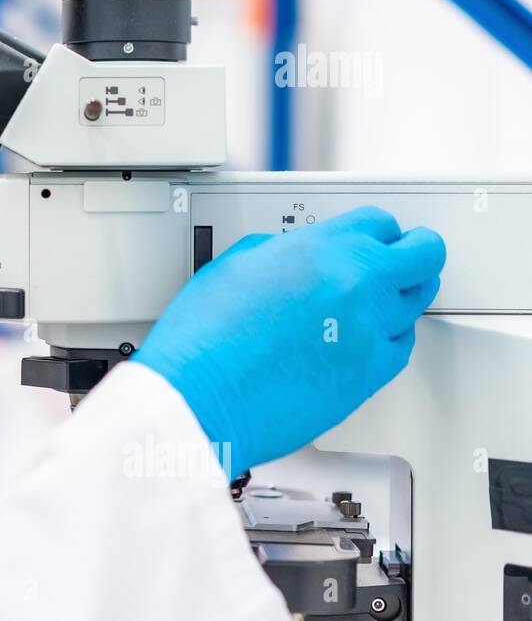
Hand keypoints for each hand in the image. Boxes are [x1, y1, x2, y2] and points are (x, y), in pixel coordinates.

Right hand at [132, 206, 445, 478]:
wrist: (199, 396)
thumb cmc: (202, 341)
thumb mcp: (232, 267)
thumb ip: (277, 252)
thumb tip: (293, 256)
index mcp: (317, 248)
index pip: (379, 224)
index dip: (378, 233)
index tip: (378, 241)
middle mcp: (352, 282)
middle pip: (423, 257)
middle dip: (417, 256)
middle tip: (409, 261)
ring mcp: (367, 328)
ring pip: (415, 304)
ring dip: (400, 300)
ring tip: (379, 305)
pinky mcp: (369, 372)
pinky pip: (400, 348)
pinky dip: (388, 341)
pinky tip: (367, 340)